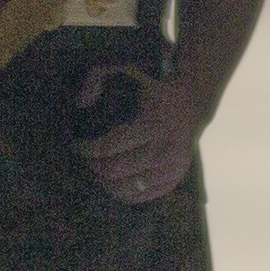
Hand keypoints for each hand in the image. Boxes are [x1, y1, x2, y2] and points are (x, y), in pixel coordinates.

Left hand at [82, 66, 209, 206]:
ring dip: (106, 181)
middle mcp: (165, 150)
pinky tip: (115, 179)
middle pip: (115, 171)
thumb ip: (97, 78)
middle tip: (90, 158)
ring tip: (100, 169)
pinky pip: (139, 197)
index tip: (79, 145)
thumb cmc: (152, 91)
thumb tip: (82, 103)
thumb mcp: (126, 72)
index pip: (110, 147)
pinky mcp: (174, 180)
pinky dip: (122, 192)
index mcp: (153, 125)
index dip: (87, 149)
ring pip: (126, 189)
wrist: (191, 106)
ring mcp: (171, 169)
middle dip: (95, 166)